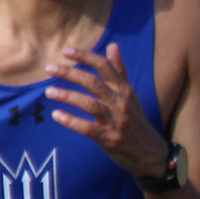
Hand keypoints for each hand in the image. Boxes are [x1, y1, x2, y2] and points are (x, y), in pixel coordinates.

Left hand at [44, 43, 169, 180]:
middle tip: (49, 68)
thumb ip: (119, 71)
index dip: (86, 57)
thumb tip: (113, 45)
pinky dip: (72, 121)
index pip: (105, 67)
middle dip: (70, 73)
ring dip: (68, 96)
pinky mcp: (110, 139)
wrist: (150, 153)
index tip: (66, 51)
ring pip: (90, 104)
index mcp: (125, 90)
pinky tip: (56, 115)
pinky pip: (88, 128)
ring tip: (49, 91)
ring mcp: (116, 121)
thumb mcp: (130, 94)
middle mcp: (121, 103)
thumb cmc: (136, 121)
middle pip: (94, 83)